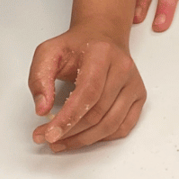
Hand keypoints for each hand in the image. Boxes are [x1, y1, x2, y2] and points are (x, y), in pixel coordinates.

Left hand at [29, 25, 145, 151]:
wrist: (101, 36)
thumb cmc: (76, 46)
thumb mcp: (48, 53)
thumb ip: (39, 78)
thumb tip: (42, 110)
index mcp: (102, 54)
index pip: (87, 93)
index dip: (68, 118)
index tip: (50, 134)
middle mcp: (123, 68)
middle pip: (98, 113)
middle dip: (70, 132)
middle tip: (48, 138)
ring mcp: (133, 83)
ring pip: (111, 124)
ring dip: (84, 139)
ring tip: (62, 142)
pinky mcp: (139, 95)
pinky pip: (123, 127)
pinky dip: (102, 138)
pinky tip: (85, 137)